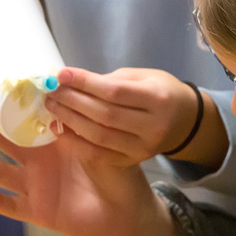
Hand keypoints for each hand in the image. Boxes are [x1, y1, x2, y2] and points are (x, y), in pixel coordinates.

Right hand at [0, 116, 177, 235]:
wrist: (128, 211)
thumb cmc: (118, 173)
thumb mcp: (100, 142)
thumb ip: (80, 125)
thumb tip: (64, 95)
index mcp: (52, 140)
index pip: (23, 120)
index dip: (6, 107)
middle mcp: (37, 161)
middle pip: (2, 141)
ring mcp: (33, 185)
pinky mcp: (36, 209)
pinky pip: (10, 206)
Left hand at [41, 67, 227, 166]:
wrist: (185, 121)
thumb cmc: (160, 91)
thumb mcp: (142, 77)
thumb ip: (111, 81)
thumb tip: (72, 82)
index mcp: (157, 98)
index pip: (115, 92)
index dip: (85, 83)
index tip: (61, 75)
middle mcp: (152, 126)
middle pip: (104, 115)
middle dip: (73, 102)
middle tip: (51, 92)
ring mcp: (143, 148)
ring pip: (99, 137)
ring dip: (70, 122)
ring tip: (52, 108)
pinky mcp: (133, 161)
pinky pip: (99, 154)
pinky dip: (76, 143)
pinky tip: (60, 131)